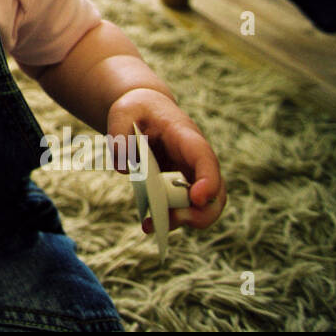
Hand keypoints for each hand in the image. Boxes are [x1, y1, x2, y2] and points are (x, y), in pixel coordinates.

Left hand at [106, 89, 225, 233]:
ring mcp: (190, 175)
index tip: (198, 198)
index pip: (204, 158)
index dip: (208, 180)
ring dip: (182, 220)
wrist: (144, 111)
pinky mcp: (179, 187)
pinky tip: (147, 225)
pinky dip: (169, 220)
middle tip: (176, 219)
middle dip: (201, 212)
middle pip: (216, 191)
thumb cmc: (138, 109)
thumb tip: (124, 166)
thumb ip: (119, 133)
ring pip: (202, 207)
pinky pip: (182, 208)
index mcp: (185, 136)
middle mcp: (195, 160)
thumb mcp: (123, 110)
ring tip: (151, 226)